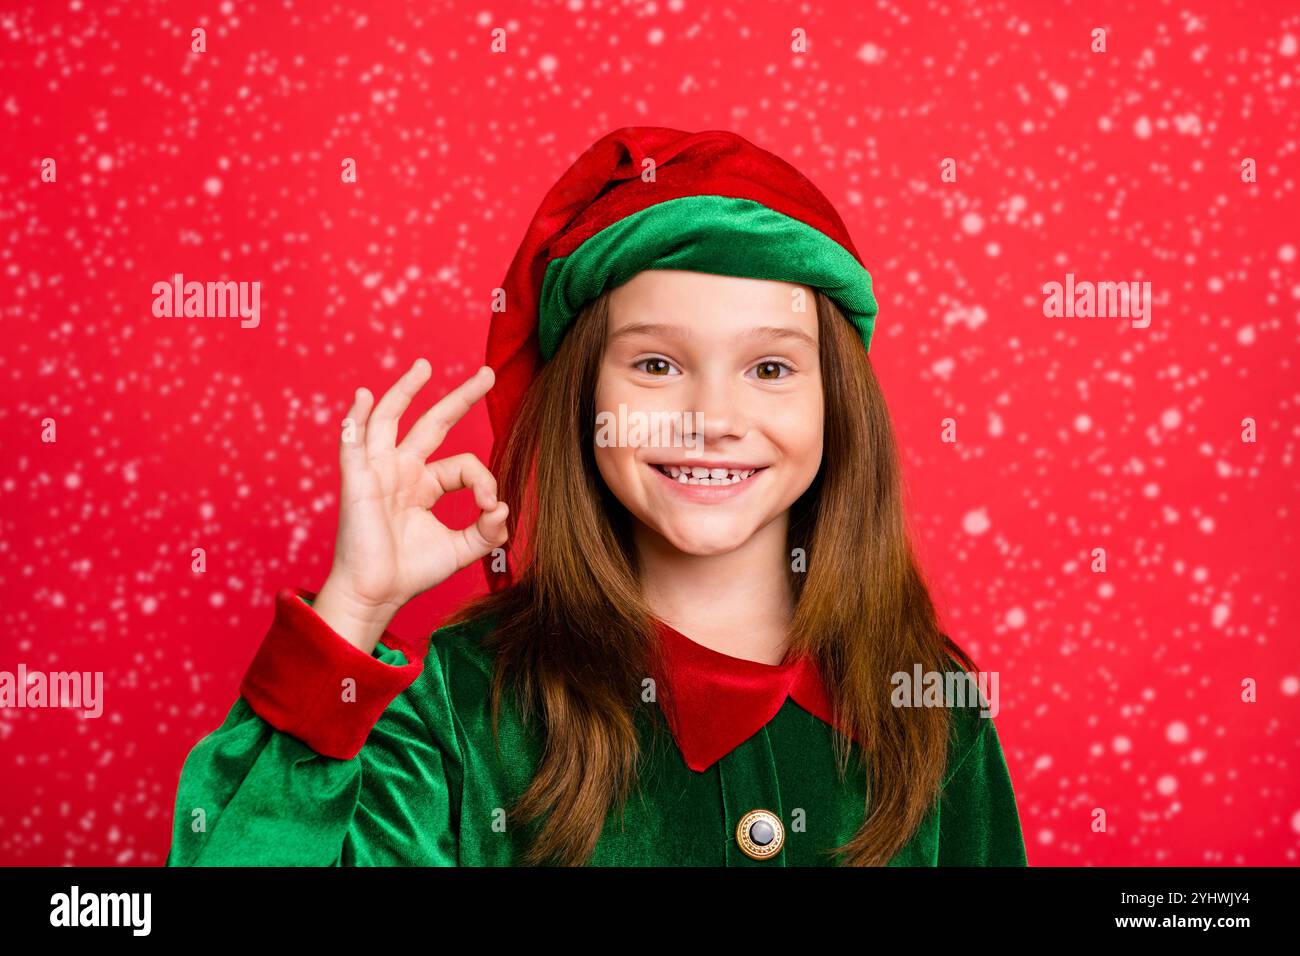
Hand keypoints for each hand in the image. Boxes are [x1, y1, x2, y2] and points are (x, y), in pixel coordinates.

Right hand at [312, 359, 508, 652]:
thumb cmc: (411, 572)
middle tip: (486, 373)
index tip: (491, 507)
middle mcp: (402, 470)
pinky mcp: (357, 480)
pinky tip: (363, 397)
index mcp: (425, 484)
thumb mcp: (461, 550)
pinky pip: (352, 442)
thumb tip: (504, 508)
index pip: (463, 464)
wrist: (376, 594)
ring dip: (405, 390)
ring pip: (390, 419)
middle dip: (460, 397)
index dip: (483, 481)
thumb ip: (488, 531)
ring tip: (425, 366)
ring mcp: (378, 471)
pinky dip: (355, 418)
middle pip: (432, 423)